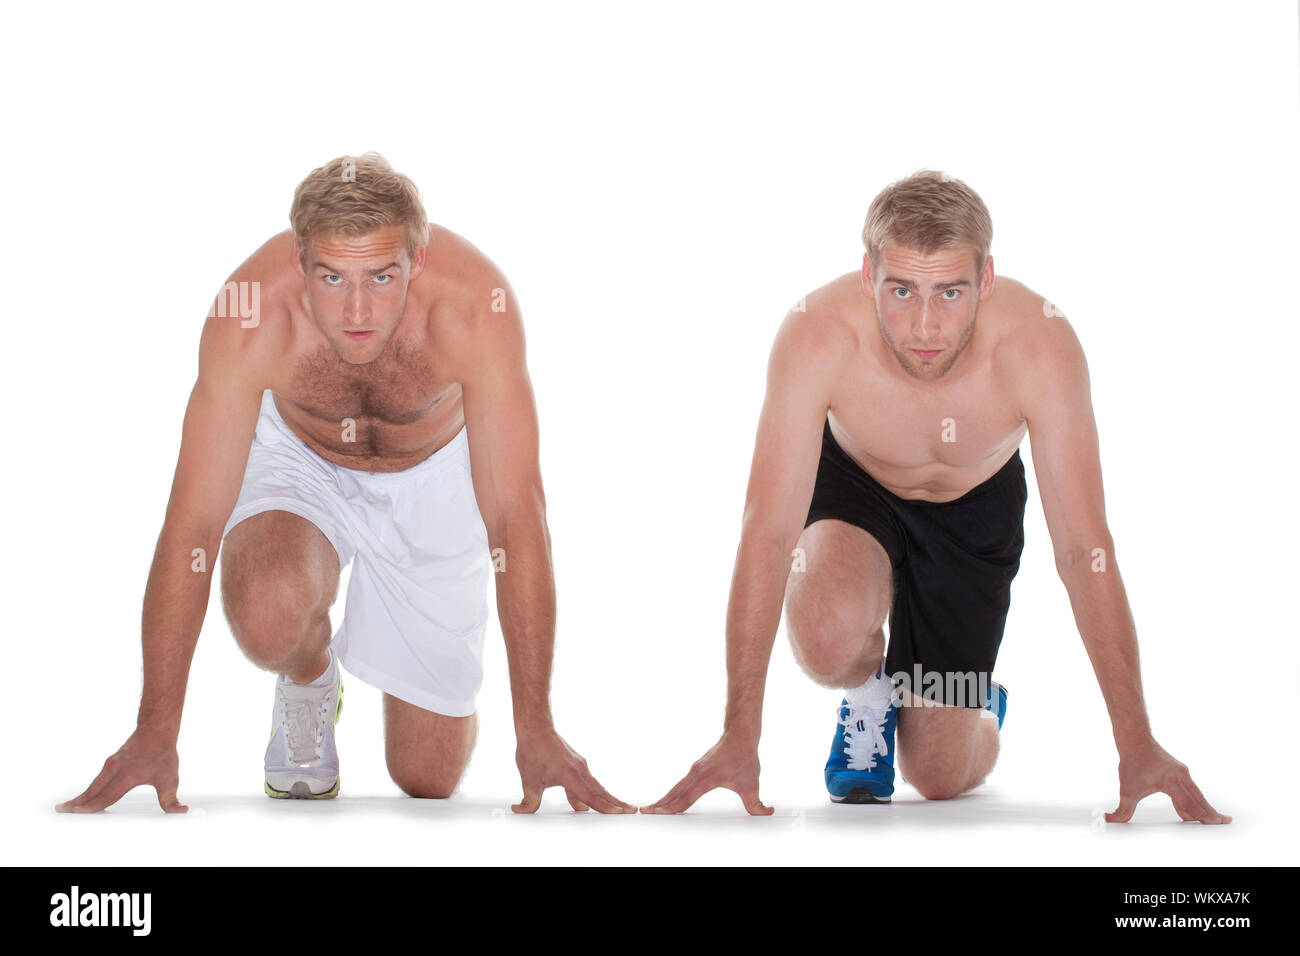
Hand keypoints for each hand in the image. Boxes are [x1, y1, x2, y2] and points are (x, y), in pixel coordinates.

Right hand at [55, 727, 185, 813]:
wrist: (157, 730)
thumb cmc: (162, 754)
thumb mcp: (170, 778)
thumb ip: (170, 798)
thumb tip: (180, 810)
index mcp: (124, 777)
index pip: (103, 797)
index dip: (89, 807)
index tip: (76, 812)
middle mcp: (114, 770)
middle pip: (92, 791)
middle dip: (77, 802)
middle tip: (62, 809)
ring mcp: (111, 764)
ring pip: (94, 784)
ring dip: (82, 795)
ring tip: (70, 804)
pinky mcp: (113, 760)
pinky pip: (99, 777)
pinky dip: (91, 787)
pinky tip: (89, 793)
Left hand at [512, 728, 634, 812]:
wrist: (535, 729)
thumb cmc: (533, 750)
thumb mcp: (529, 780)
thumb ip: (529, 801)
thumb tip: (521, 811)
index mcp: (571, 776)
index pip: (592, 797)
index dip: (606, 807)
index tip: (620, 813)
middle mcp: (580, 770)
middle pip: (601, 791)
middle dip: (616, 803)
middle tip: (631, 810)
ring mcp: (579, 766)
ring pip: (595, 786)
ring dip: (606, 798)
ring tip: (617, 808)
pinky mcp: (575, 763)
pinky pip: (587, 781)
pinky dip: (592, 791)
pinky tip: (583, 803)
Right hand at [640, 732, 772, 814]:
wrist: (740, 735)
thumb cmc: (744, 757)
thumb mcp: (751, 784)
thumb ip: (757, 803)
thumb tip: (766, 812)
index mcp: (706, 779)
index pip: (685, 797)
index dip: (671, 807)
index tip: (658, 813)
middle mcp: (696, 774)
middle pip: (674, 793)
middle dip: (659, 805)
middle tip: (644, 813)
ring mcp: (695, 770)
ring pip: (676, 788)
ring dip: (663, 799)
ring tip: (651, 809)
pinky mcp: (697, 769)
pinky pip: (681, 784)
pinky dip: (672, 792)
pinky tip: (668, 799)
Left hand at [1105, 739, 1229, 823]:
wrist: (1135, 741)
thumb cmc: (1132, 763)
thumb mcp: (1127, 789)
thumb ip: (1122, 809)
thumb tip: (1110, 820)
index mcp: (1172, 782)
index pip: (1190, 804)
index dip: (1203, 816)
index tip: (1216, 822)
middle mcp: (1181, 777)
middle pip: (1199, 800)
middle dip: (1211, 813)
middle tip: (1225, 822)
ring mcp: (1183, 773)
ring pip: (1196, 795)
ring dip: (1204, 807)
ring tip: (1216, 819)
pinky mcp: (1180, 772)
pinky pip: (1191, 790)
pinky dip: (1195, 800)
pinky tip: (1195, 811)